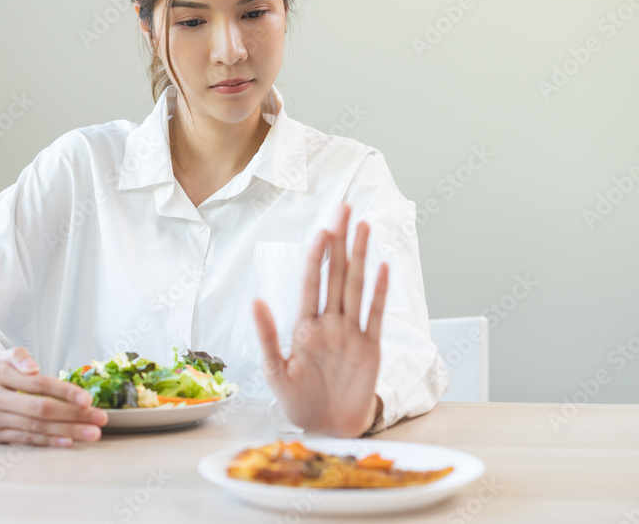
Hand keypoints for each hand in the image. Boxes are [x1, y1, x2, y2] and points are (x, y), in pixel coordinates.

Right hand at [0, 346, 106, 446]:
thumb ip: (19, 357)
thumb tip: (36, 368)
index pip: (37, 383)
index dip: (64, 391)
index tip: (87, 398)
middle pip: (40, 408)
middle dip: (73, 414)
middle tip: (99, 418)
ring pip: (35, 426)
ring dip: (67, 431)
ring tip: (92, 432)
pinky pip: (24, 439)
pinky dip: (48, 441)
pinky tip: (68, 442)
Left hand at [253, 203, 386, 436]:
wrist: (327, 428)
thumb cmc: (298, 401)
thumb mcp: (275, 371)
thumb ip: (268, 336)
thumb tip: (255, 301)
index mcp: (305, 326)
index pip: (312, 283)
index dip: (317, 257)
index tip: (321, 231)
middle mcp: (329, 323)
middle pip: (336, 275)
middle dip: (340, 242)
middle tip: (344, 209)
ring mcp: (351, 333)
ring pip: (356, 287)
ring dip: (361, 257)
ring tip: (364, 227)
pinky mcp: (371, 347)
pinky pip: (376, 315)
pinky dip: (379, 292)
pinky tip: (383, 267)